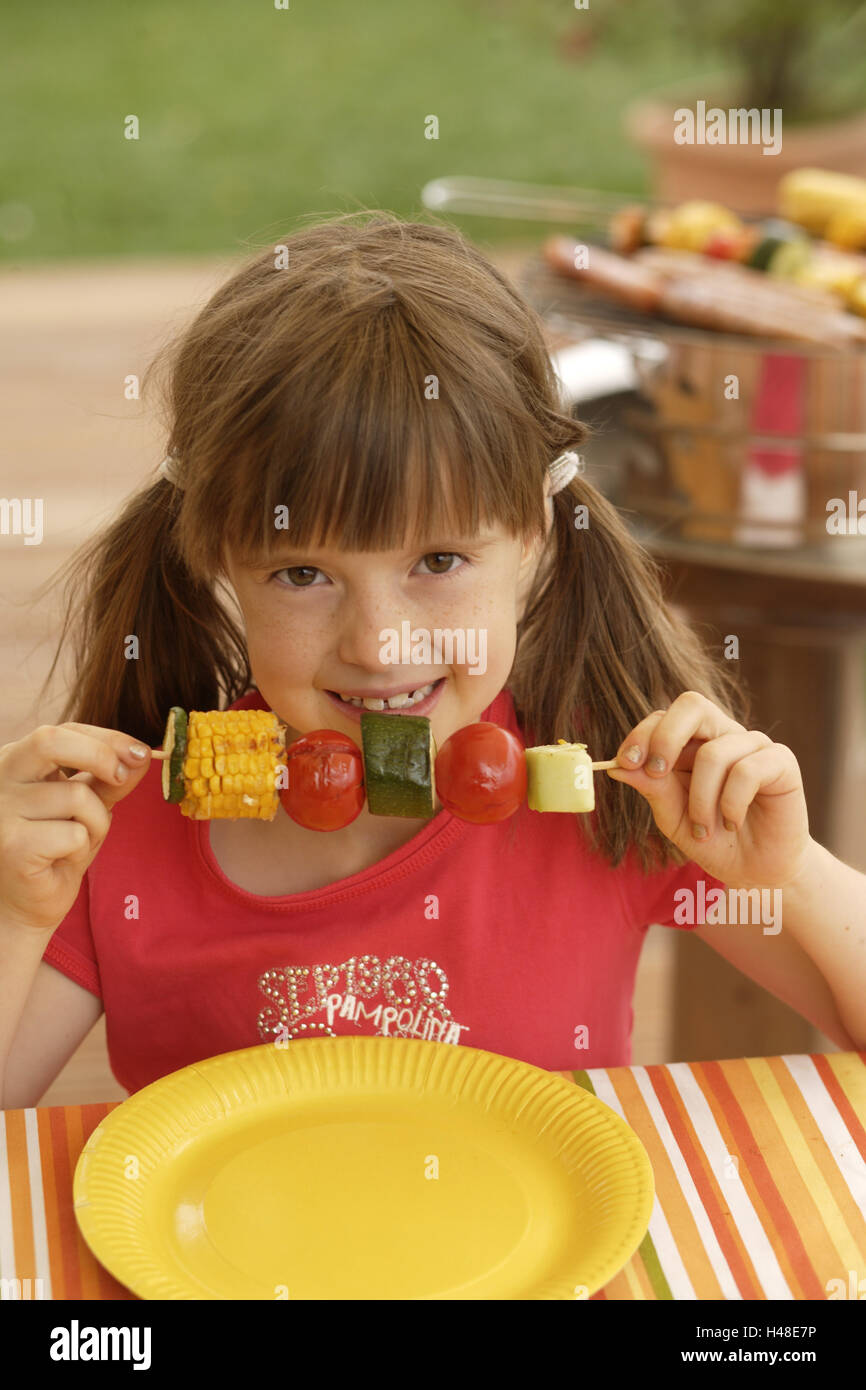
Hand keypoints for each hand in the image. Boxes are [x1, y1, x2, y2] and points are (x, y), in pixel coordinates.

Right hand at [0, 723, 151, 932]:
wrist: (28, 904)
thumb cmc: (57, 849)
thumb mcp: (89, 805)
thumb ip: (111, 779)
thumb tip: (143, 755)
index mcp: (16, 761)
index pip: (63, 731)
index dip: (107, 738)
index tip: (142, 753)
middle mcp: (0, 779)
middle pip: (51, 740)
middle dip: (101, 755)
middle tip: (123, 777)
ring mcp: (0, 811)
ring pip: (77, 796)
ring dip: (97, 822)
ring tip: (77, 842)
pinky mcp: (11, 845)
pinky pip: (73, 833)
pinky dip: (82, 848)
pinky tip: (61, 860)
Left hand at [606, 691, 810, 888]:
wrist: (755, 871)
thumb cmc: (712, 840)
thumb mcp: (673, 817)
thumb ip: (651, 788)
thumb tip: (616, 766)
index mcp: (693, 743)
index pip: (664, 717)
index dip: (642, 734)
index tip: (625, 763)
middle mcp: (724, 735)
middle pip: (692, 705)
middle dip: (666, 738)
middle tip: (656, 772)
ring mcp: (754, 745)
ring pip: (714, 753)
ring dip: (700, 800)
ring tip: (703, 829)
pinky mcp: (781, 761)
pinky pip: (746, 771)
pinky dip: (731, 804)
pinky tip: (732, 824)